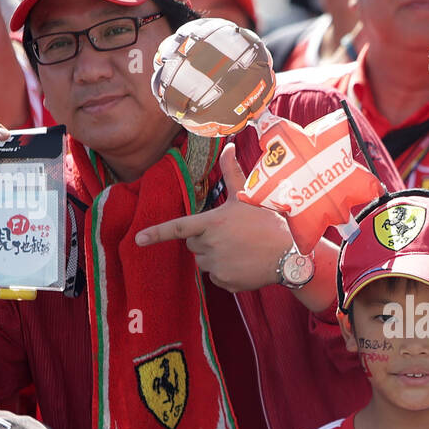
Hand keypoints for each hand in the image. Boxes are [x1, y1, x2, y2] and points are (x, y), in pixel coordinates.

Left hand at [134, 141, 292, 291]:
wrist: (290, 254)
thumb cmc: (269, 222)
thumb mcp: (248, 196)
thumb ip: (232, 172)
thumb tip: (228, 146)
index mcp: (212, 223)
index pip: (178, 228)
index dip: (156, 233)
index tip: (139, 239)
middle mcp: (210, 245)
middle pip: (193, 245)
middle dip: (204, 241)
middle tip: (230, 237)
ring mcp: (217, 265)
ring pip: (204, 262)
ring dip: (215, 257)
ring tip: (240, 250)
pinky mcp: (225, 282)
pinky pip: (216, 278)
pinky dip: (226, 273)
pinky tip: (244, 264)